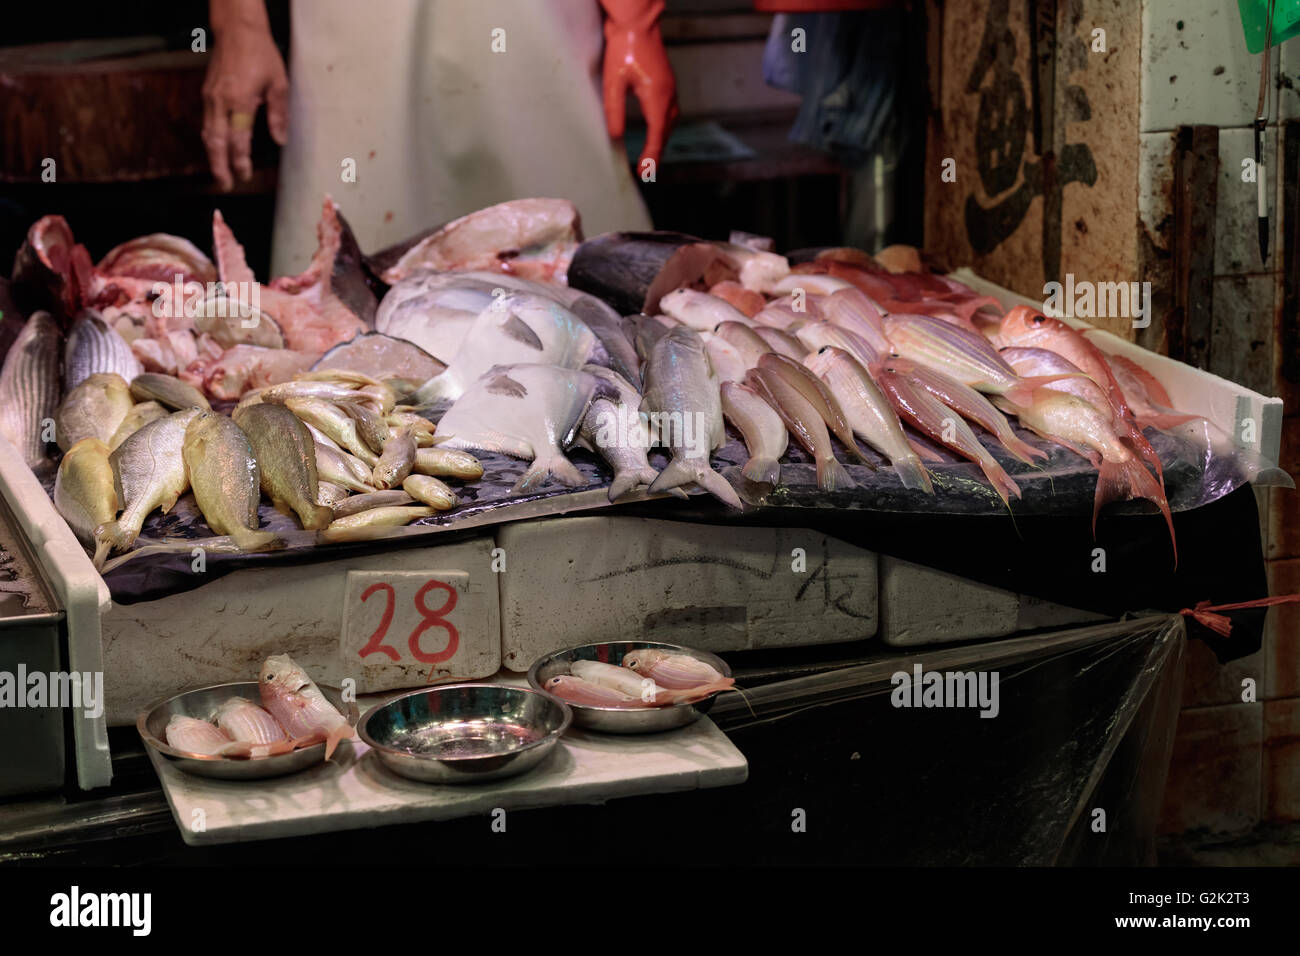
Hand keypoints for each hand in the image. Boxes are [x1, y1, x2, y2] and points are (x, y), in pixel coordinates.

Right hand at [202, 20, 288, 189]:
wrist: (237, 30)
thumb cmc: (261, 54)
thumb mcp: (279, 84)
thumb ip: (279, 114)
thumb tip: (280, 141)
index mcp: (240, 101)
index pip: (239, 140)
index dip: (241, 162)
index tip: (245, 176)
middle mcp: (220, 102)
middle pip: (216, 142)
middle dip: (219, 166)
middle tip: (224, 186)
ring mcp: (210, 98)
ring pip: (208, 133)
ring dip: (213, 156)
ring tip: (220, 174)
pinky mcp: (207, 93)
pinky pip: (207, 122)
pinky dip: (212, 140)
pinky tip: (218, 150)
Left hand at [600, 0, 678, 172]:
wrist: (637, 22)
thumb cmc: (625, 48)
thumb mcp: (614, 82)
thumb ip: (614, 111)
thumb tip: (616, 136)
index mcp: (657, 97)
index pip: (657, 135)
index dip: (651, 156)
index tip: (646, 172)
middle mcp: (668, 94)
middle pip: (666, 131)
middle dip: (658, 152)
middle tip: (648, 171)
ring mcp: (670, 87)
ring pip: (670, 121)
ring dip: (662, 139)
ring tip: (652, 155)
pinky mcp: (666, 81)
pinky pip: (669, 110)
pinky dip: (664, 125)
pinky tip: (656, 128)